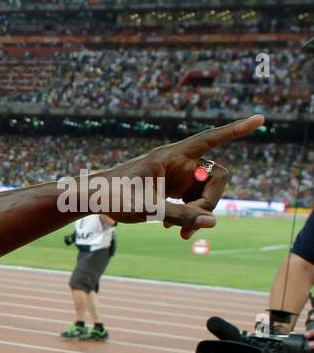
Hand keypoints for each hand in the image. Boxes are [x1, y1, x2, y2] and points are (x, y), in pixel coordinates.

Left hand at [106, 114, 264, 238]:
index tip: (261, 119)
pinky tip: (175, 229)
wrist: (91, 200)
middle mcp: (178, 162)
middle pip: (214, 178)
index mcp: (172, 155)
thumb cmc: (113, 197)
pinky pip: (193, 200)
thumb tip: (213, 222)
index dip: (237, 130)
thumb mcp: (146, 208)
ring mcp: (176, 175)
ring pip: (205, 192)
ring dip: (199, 213)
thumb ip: (179, 214)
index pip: (211, 138)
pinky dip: (189, 215)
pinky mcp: (172, 188)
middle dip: (209, 202)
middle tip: (193, 224)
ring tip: (180, 233)